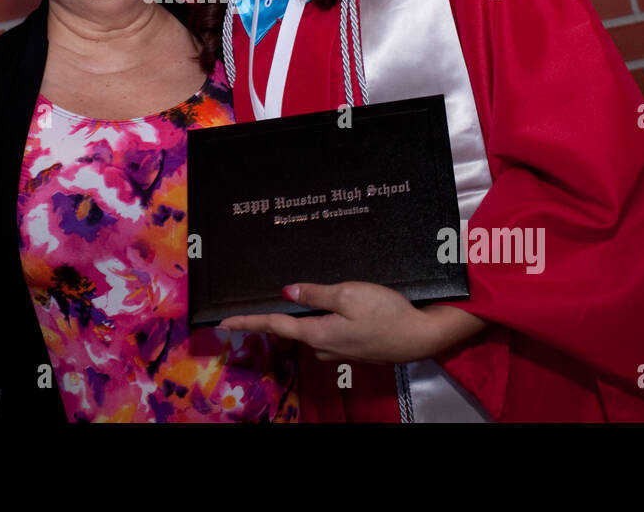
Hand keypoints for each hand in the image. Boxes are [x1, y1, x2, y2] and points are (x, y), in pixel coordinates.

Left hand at [218, 282, 485, 363]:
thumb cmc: (385, 312)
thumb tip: (287, 293)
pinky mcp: (352, 349)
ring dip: (302, 315)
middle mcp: (322, 347)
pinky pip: (327, 332)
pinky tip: (329, 307)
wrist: (420, 337)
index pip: (274, 326)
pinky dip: (321, 319)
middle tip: (255, 302)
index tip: (223, 323)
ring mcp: (338, 351)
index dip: (248, 322)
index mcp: (316, 333)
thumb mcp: (348, 295)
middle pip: (290, 328)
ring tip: (296, 296)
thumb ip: (316, 294)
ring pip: (310, 329)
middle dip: (276, 315)